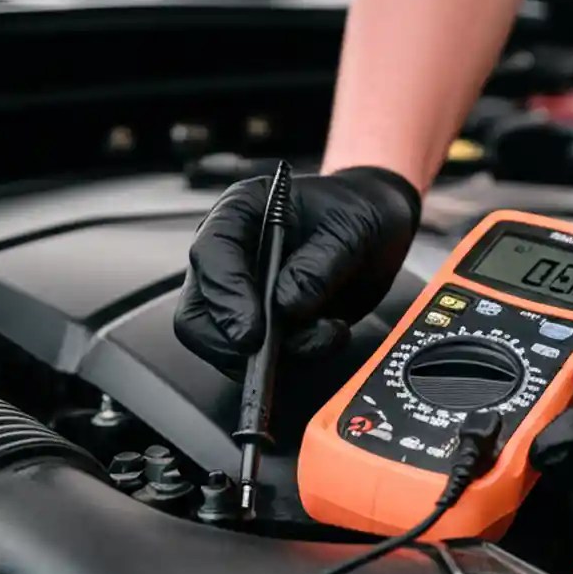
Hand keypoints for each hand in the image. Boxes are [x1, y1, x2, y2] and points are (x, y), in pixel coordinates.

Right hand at [174, 167, 420, 378]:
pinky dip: (293, 359)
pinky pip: (256, 359)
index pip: (210, 256)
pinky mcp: (260, 325)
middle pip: (197, 313)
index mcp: (239, 214)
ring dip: (272, 356)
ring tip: (326, 331)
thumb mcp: (351, 228)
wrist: (375, 230)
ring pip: (223, 345)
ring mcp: (239, 294)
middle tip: (272, 351)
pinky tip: (329, 334)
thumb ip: (320, 264)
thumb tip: (288, 305)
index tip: (253, 330)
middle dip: (232, 341)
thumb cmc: (355, 214)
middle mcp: (229, 257)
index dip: (226, 296)